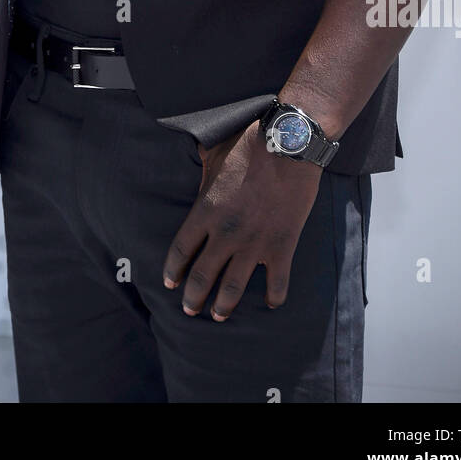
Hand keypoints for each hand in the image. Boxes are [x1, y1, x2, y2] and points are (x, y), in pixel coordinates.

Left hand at [162, 119, 322, 320]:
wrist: (290, 144)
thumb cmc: (249, 144)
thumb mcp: (215, 154)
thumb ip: (201, 170)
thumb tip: (191, 163)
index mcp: (206, 210)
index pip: (180, 250)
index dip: (172, 271)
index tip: (170, 284)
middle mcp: (226, 233)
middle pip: (202, 276)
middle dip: (193, 298)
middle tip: (190, 310)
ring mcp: (255, 243)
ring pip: (233, 287)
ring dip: (224, 306)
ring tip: (219, 316)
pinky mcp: (282, 246)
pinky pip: (276, 283)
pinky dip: (273, 297)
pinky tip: (270, 304)